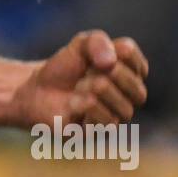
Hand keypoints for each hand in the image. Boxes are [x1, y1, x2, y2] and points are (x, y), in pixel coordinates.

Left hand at [9, 30, 148, 127]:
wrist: (37, 89)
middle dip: (113, 75)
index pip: (140, 66)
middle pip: (138, 92)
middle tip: (89, 69)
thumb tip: (110, 63)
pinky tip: (73, 101)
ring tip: (79, 84)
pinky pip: (105, 123)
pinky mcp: (97, 134)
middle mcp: (128, 101)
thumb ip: (98, 42)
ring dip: (98, 90)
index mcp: (131, 77)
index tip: (96, 52)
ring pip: (124, 109)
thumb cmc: (65, 67)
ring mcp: (114, 119)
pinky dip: (87, 106)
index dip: (119, 56)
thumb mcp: (81, 44)